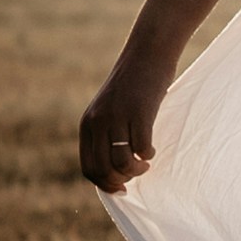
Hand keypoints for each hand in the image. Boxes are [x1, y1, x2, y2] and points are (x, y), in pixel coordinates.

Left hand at [78, 53, 167, 194]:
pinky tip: (152, 147)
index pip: (89, 167)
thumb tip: (114, 171)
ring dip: (136, 169)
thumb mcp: (109, 110)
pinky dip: (148, 154)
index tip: (122, 187)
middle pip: (104, 169)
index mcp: (88, 124)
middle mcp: (98, 122)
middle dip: (121, 180)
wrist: (147, 53)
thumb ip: (105, 135)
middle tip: (136, 173)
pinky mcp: (139, 112)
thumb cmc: (132, 86)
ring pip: (122, 162)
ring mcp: (118, 117)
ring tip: (145, 162)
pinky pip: (142, 147)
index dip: (105, 184)